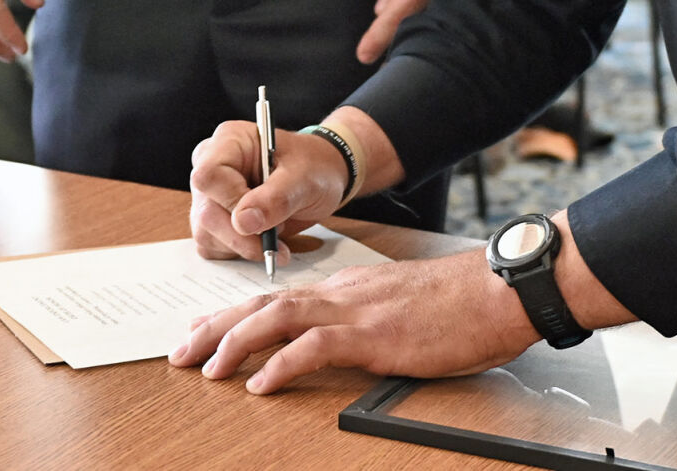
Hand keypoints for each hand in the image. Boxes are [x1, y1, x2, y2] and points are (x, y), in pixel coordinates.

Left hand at [168, 247, 537, 392]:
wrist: (496, 290)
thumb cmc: (458, 304)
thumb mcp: (399, 308)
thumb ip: (366, 321)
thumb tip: (344, 344)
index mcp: (345, 291)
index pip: (276, 299)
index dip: (234, 317)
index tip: (204, 332)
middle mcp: (340, 295)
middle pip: (262, 306)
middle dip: (215, 329)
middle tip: (180, 353)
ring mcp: (355, 312)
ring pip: (277, 319)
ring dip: (236, 343)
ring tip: (207, 369)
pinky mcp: (374, 335)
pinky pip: (316, 348)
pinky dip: (282, 365)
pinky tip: (260, 385)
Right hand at [188, 121, 349, 262]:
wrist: (322, 178)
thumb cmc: (314, 166)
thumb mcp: (305, 178)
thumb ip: (276, 198)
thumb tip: (243, 222)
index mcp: (229, 141)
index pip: (208, 176)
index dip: (232, 202)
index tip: (262, 217)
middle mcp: (211, 165)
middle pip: (205, 211)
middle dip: (242, 235)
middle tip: (275, 239)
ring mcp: (209, 194)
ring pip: (206, 234)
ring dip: (243, 246)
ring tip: (275, 238)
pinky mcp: (214, 219)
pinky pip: (212, 246)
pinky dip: (239, 252)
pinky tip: (262, 243)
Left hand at [355, 0, 458, 63]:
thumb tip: (381, 10)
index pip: (398, 13)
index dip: (379, 36)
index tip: (364, 55)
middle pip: (416, 27)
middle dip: (397, 47)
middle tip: (379, 65)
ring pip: (432, 27)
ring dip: (415, 42)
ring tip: (396, 62)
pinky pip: (446, 19)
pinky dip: (430, 30)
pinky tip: (422, 43)